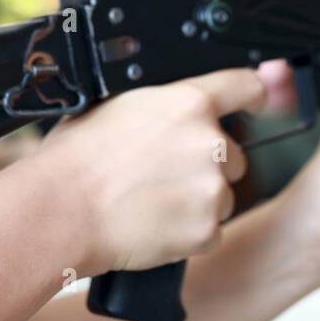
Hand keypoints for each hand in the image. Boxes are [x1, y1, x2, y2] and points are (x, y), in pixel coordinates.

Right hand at [37, 68, 266, 276]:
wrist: (61, 211)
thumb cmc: (75, 159)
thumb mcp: (115, 105)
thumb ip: (159, 103)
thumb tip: (171, 106)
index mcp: (188, 103)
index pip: (244, 87)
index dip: (254, 94)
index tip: (258, 101)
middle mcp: (210, 142)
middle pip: (234, 155)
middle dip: (208, 166)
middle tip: (164, 176)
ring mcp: (211, 188)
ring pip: (222, 195)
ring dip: (198, 201)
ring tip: (151, 202)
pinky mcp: (205, 229)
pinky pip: (209, 231)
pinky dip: (188, 233)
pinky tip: (153, 225)